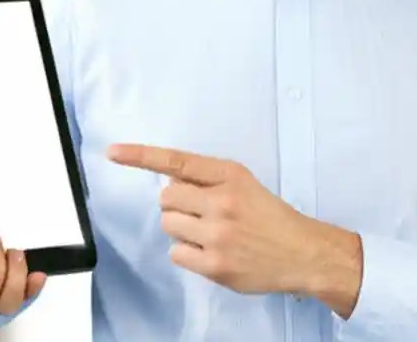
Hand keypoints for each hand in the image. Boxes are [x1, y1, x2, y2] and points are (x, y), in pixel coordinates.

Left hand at [106, 144, 362, 316]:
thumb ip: (206, 179)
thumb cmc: (269, 216)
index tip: (113, 152)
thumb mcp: (243, 183)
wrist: (303, 253)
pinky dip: (187, 253)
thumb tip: (168, 183)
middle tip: (201, 213)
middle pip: (166, 198)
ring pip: (169, 225)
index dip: (140, 155)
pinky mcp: (216, 265)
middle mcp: (223, 201)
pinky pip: (176, 254)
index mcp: (229, 175)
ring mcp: (219, 235)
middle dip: (176, 205)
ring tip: (211, 233)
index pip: (176, 161)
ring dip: (182, 229)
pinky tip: (210, 252)